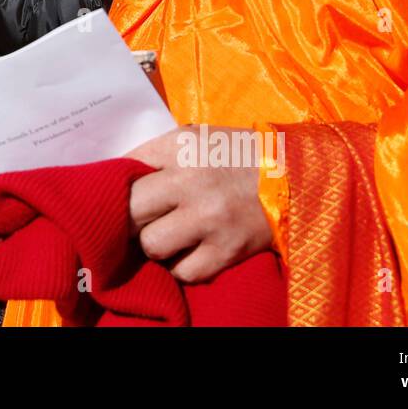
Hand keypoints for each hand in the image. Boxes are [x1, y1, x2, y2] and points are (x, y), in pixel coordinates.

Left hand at [125, 125, 273, 282]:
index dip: (115, 183)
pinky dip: (183, 266)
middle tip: (139, 218)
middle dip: (130, 216)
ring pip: (152, 245)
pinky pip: (183, 271)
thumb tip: (112, 177)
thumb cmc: (235, 154)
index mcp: (181, 146)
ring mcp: (209, 218)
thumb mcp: (194, 137)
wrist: (295, 176)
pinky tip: (191, 250)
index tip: (113, 192)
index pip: (126, 167)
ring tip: (169, 234)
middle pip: (130, 210)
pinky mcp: (227, 250)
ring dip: (156, 244)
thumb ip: (155, 155)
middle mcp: (191, 181)